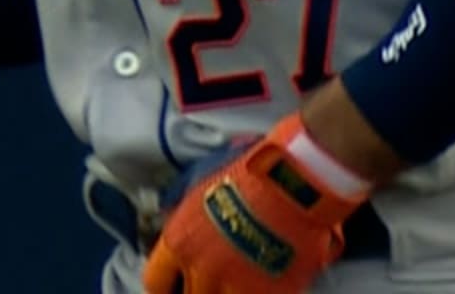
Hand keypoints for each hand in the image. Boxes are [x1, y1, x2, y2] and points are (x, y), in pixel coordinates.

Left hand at [142, 114, 365, 293]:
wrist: (297, 180)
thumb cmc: (255, 173)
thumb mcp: (205, 186)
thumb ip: (186, 216)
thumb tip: (177, 221)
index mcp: (181, 242)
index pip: (156, 282)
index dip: (168, 286)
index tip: (178, 284)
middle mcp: (202, 268)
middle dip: (200, 289)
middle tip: (215, 280)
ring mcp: (236, 283)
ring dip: (230, 291)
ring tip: (244, 282)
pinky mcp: (270, 290)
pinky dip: (263, 292)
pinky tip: (268, 283)